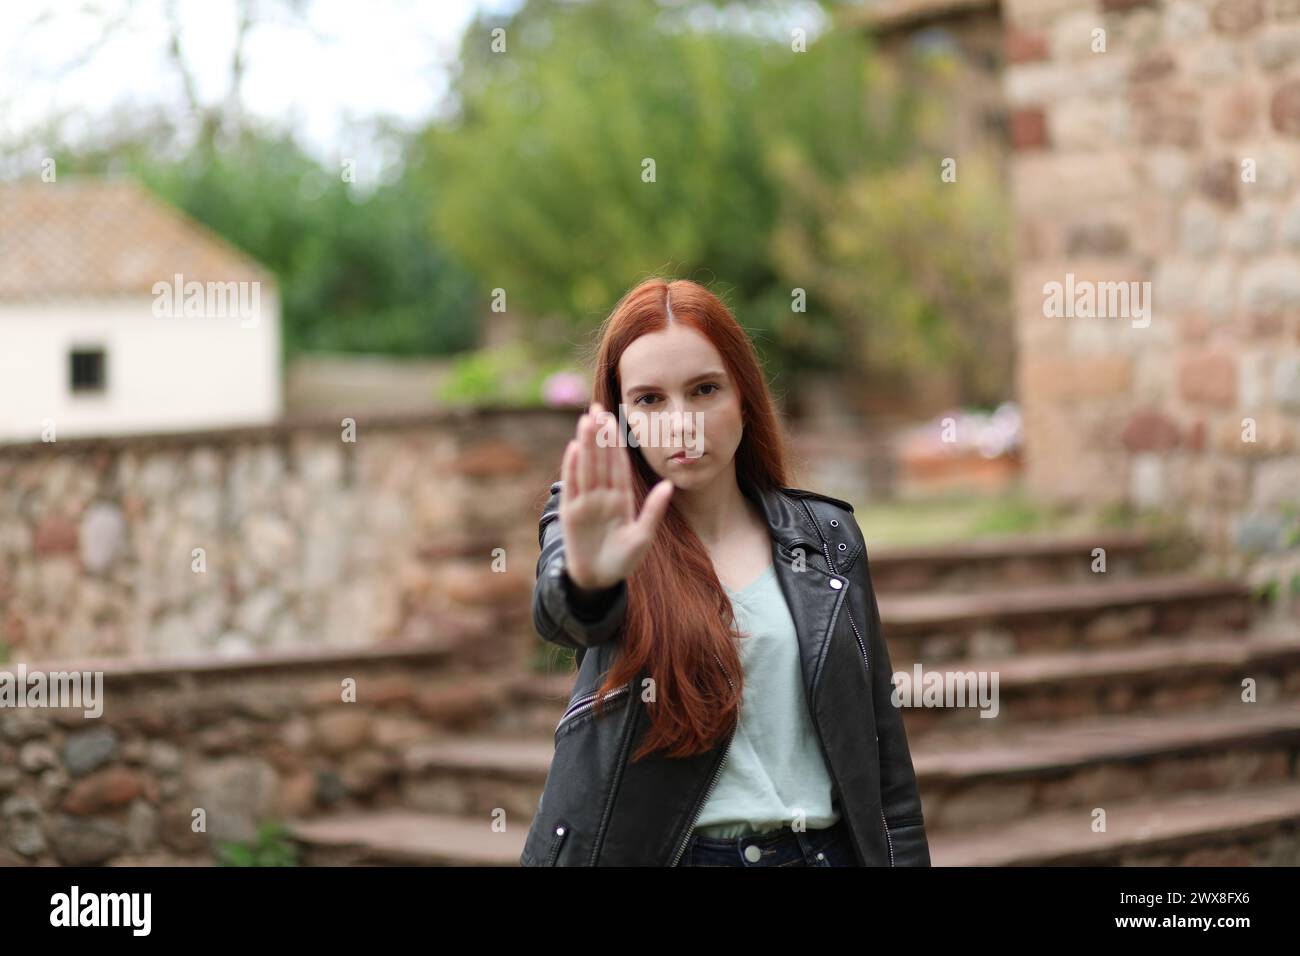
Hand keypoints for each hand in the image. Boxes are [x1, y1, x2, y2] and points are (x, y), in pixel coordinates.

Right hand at [560, 400, 673, 590]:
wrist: (599, 581)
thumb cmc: (623, 560)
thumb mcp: (643, 537)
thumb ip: (654, 510)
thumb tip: (669, 485)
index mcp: (621, 499)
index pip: (619, 465)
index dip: (617, 443)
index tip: (615, 420)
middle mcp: (603, 496)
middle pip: (601, 460)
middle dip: (599, 435)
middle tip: (597, 408)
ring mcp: (586, 503)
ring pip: (587, 468)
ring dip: (586, 445)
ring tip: (585, 421)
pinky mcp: (571, 514)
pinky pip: (572, 486)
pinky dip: (572, 468)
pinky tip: (573, 449)